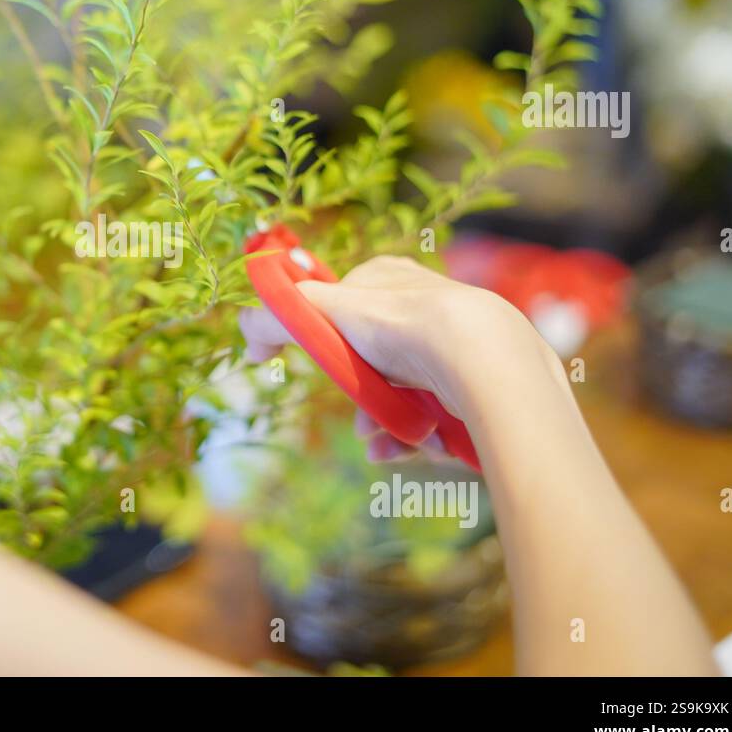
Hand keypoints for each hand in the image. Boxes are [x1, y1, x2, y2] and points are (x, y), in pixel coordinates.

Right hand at [239, 254, 562, 462]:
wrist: (482, 358)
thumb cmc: (401, 325)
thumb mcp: (323, 310)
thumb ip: (278, 315)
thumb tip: (248, 331)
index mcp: (390, 280)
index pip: (344, 309)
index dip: (325, 344)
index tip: (316, 369)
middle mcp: (424, 310)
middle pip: (371, 363)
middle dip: (358, 398)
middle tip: (358, 420)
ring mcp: (452, 349)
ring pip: (400, 397)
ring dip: (382, 425)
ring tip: (383, 443)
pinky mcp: (476, 386)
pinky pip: (433, 417)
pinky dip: (414, 438)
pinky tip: (407, 450)